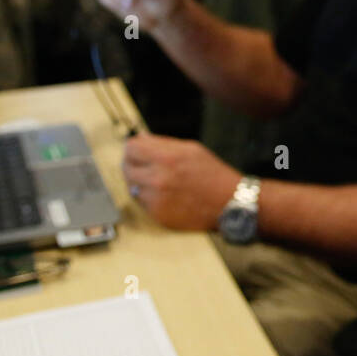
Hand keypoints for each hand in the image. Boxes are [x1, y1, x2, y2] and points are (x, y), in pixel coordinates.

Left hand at [121, 132, 238, 229]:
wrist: (229, 203)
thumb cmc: (213, 174)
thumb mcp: (191, 149)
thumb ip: (163, 144)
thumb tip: (141, 140)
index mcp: (166, 158)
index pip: (131, 148)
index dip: (134, 148)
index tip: (138, 152)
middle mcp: (158, 179)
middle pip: (126, 168)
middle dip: (135, 165)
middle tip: (146, 167)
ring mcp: (156, 199)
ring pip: (132, 186)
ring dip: (141, 183)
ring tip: (160, 182)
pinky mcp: (158, 215)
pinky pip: (142, 203)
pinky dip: (150, 198)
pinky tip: (166, 195)